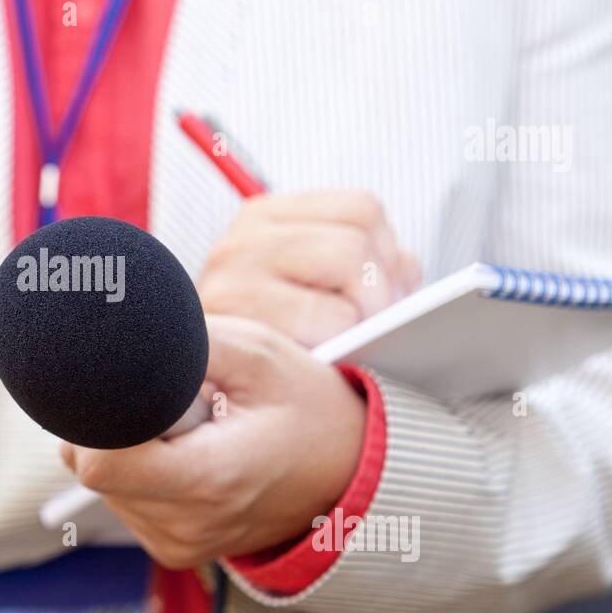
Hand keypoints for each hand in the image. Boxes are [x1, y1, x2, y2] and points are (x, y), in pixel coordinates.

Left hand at [60, 315, 366, 568]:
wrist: (348, 469)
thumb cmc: (307, 406)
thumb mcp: (257, 353)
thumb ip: (184, 344)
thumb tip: (118, 337)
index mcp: (208, 481)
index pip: (98, 462)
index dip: (99, 417)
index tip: (132, 389)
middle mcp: (187, 526)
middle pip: (94, 469)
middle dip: (120, 425)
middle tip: (180, 407)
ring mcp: (179, 544)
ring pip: (104, 485)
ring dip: (132, 447)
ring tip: (193, 432)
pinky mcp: (174, 549)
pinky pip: (125, 501)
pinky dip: (143, 470)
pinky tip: (190, 453)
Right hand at [198, 190, 421, 346]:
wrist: (204, 403)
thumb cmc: (270, 350)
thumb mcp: (316, 294)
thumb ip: (367, 270)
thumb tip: (406, 271)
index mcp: (266, 219)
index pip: (361, 209)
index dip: (389, 255)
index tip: (385, 296)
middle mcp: (241, 239)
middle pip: (355, 243)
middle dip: (380, 293)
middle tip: (371, 330)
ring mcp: (230, 277)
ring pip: (345, 265)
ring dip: (359, 317)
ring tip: (345, 345)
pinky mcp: (228, 321)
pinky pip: (326, 318)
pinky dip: (336, 341)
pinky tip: (317, 359)